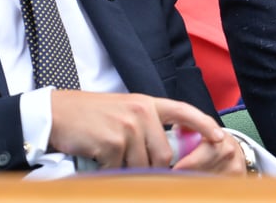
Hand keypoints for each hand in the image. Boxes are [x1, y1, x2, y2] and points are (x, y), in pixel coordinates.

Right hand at [49, 91, 242, 172]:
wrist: (57, 113)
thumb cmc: (89, 115)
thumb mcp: (123, 111)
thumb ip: (145, 126)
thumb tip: (165, 155)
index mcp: (146, 103)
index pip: (183, 111)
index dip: (203, 124)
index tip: (219, 137)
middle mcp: (141, 112)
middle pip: (163, 155)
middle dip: (152, 169)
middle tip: (129, 164)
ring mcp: (127, 127)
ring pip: (143, 166)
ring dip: (127, 170)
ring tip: (109, 158)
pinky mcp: (113, 142)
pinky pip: (120, 170)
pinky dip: (110, 171)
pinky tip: (98, 158)